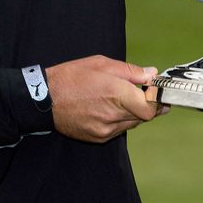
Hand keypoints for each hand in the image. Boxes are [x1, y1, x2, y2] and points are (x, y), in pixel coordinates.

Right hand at [45, 55, 167, 142]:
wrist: (44, 99)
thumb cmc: (71, 77)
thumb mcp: (101, 64)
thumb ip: (130, 71)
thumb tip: (151, 74)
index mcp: (116, 93)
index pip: (150, 106)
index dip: (157, 100)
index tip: (159, 93)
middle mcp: (113, 115)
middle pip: (144, 116)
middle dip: (146, 105)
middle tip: (143, 93)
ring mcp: (105, 129)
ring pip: (131, 124)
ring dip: (132, 112)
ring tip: (119, 99)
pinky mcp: (98, 137)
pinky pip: (118, 130)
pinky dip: (119, 120)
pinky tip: (107, 108)